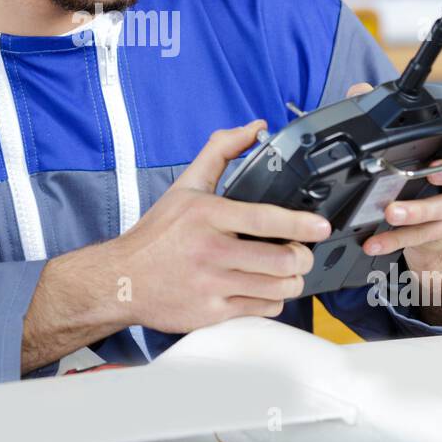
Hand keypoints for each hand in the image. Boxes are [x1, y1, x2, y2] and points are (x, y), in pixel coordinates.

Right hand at [107, 120, 331, 332]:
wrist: (120, 280)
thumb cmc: (157, 234)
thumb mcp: (186, 186)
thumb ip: (220, 152)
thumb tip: (254, 128)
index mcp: (207, 215)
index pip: (264, 219)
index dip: (300, 224)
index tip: (320, 226)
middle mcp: (210, 251)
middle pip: (280, 260)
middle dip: (302, 257)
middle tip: (301, 252)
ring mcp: (211, 285)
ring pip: (277, 288)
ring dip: (291, 280)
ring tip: (287, 272)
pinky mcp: (211, 313)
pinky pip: (261, 309)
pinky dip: (272, 300)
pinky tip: (264, 288)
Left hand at [343, 83, 441, 270]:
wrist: (431, 221)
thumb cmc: (420, 170)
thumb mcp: (403, 141)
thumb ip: (382, 115)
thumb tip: (360, 92)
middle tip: (432, 172)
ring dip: (419, 210)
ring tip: (390, 212)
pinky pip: (429, 234)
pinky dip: (399, 238)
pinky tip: (376, 240)